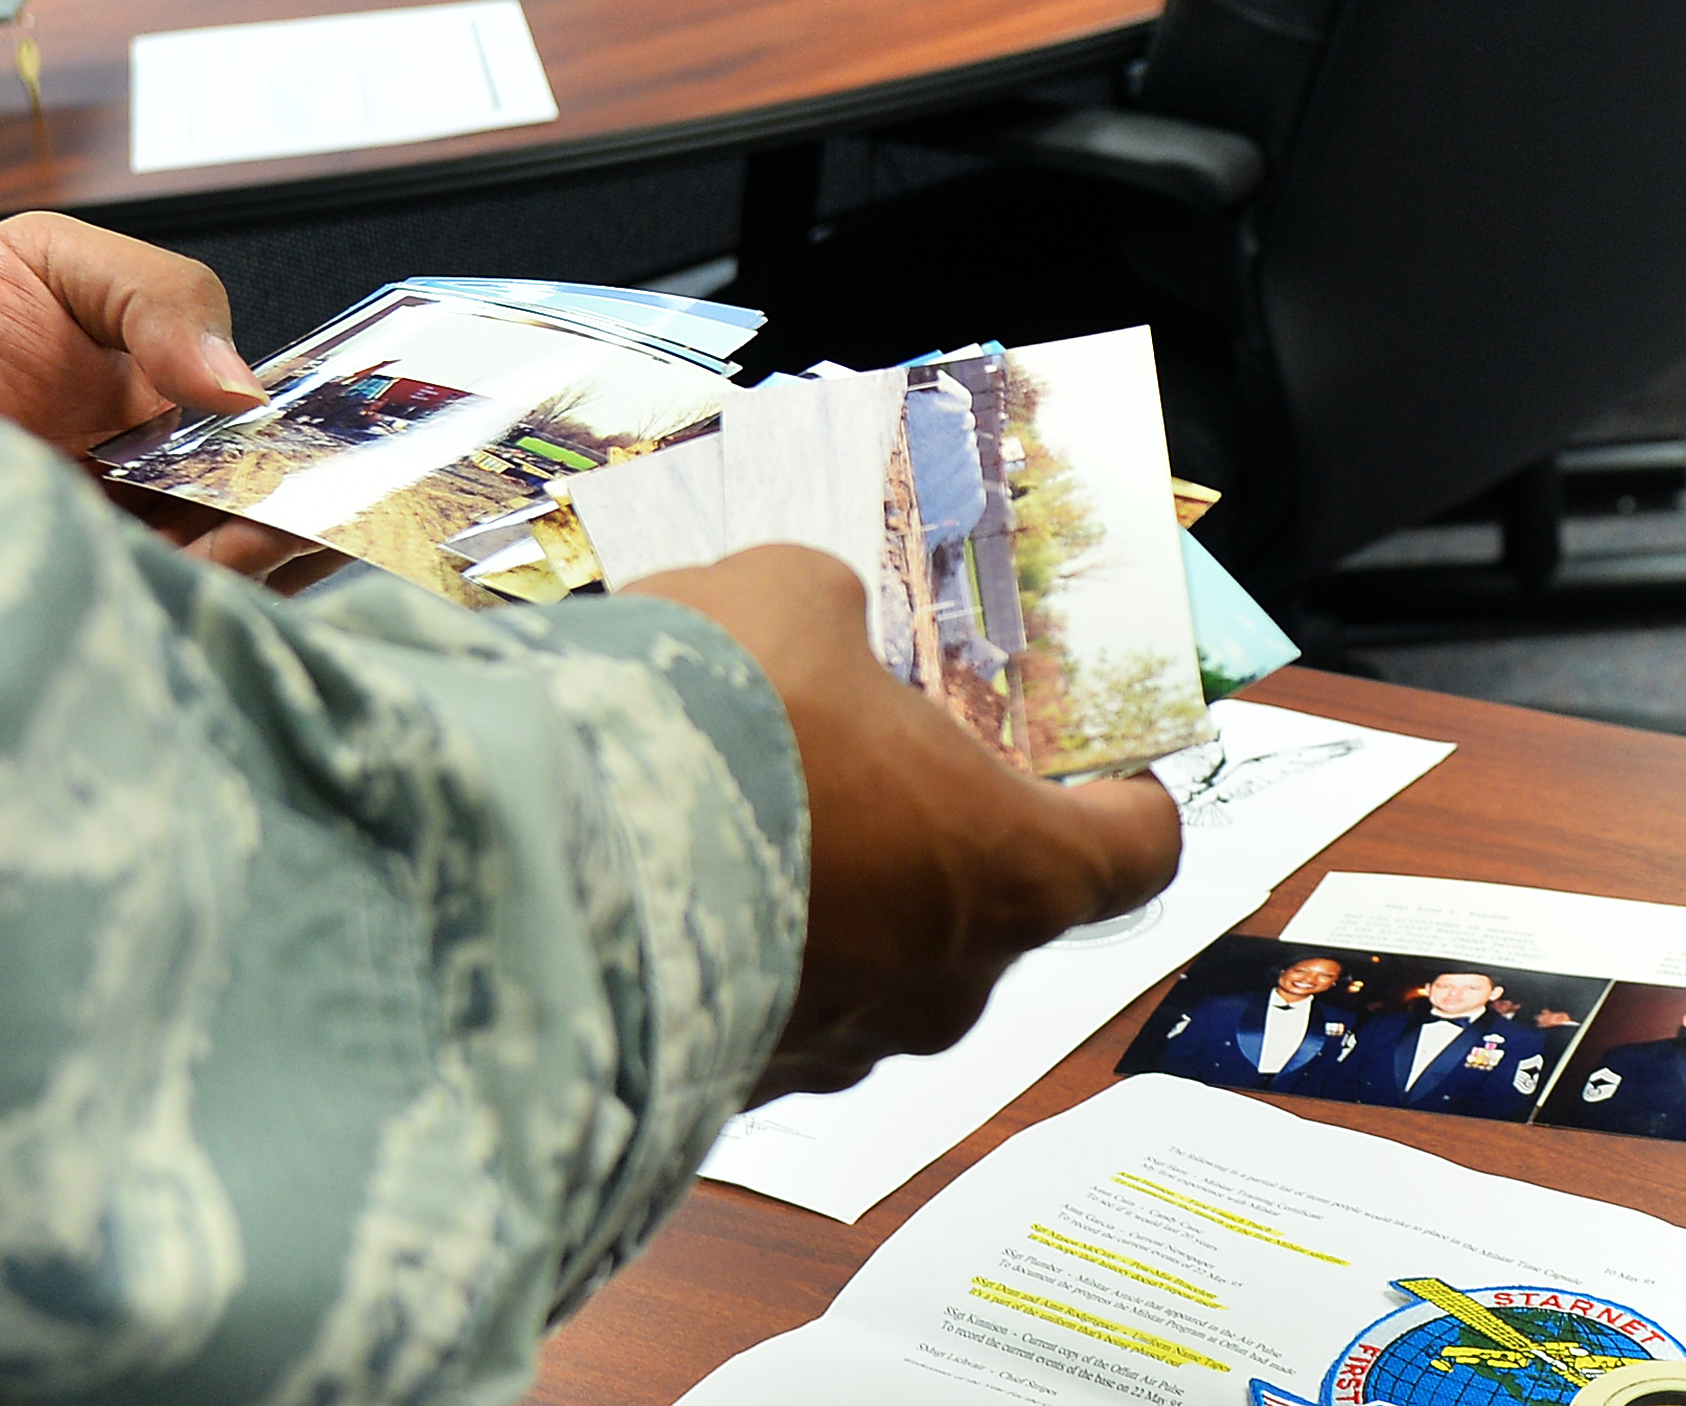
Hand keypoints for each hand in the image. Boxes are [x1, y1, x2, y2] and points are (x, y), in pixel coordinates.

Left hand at [0, 212, 318, 579]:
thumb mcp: (63, 265)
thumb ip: (165, 302)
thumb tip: (242, 391)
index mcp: (184, 416)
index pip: (282, 439)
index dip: (330, 447)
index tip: (360, 453)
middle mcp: (173, 492)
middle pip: (275, 515)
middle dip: (310, 514)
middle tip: (328, 509)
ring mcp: (138, 551)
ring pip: (235, 570)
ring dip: (264, 555)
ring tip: (269, 533)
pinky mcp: (93, 599)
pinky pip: (169, 606)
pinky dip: (207, 589)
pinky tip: (223, 563)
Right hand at [629, 546, 1180, 1103]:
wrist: (549, 861)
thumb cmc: (721, 725)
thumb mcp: (794, 600)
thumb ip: (839, 621)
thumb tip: (819, 635)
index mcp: (1012, 866)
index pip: (1135, 854)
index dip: (1123, 804)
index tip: (1100, 771)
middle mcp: (950, 983)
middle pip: (983, 904)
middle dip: (928, 834)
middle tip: (855, 760)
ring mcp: (845, 1049)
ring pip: (867, 962)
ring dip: (825, 898)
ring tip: (731, 817)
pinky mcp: (738, 1085)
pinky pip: (764, 1006)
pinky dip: (737, 952)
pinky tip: (665, 881)